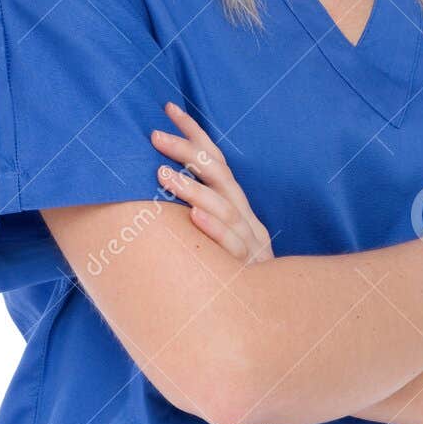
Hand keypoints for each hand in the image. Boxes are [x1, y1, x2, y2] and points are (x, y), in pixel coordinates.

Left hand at [150, 101, 273, 264]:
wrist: (269, 317)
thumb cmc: (229, 274)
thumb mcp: (215, 238)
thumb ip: (197, 212)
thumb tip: (155, 186)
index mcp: (236, 204)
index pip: (215, 160)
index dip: (193, 132)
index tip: (168, 107)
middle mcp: (244, 215)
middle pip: (219, 174)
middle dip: (186, 151)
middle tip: (154, 136)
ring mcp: (249, 240)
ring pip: (224, 206)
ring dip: (192, 188)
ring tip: (162, 175)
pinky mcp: (249, 267)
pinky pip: (232, 245)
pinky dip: (215, 229)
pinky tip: (194, 218)